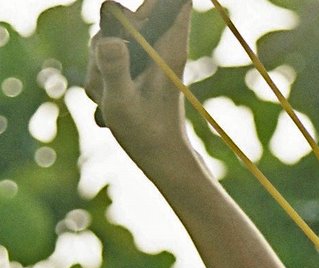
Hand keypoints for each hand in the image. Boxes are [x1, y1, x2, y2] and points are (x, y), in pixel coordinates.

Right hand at [85, 0, 192, 164]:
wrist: (159, 156)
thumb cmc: (148, 133)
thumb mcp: (124, 103)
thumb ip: (115, 70)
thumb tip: (110, 40)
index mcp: (168, 48)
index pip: (174, 3)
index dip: (156, 1)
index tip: (137, 20)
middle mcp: (157, 47)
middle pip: (121, 15)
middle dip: (105, 37)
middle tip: (109, 74)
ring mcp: (142, 56)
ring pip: (106, 38)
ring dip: (99, 66)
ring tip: (111, 96)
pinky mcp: (131, 66)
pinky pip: (102, 57)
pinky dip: (99, 78)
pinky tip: (109, 101)